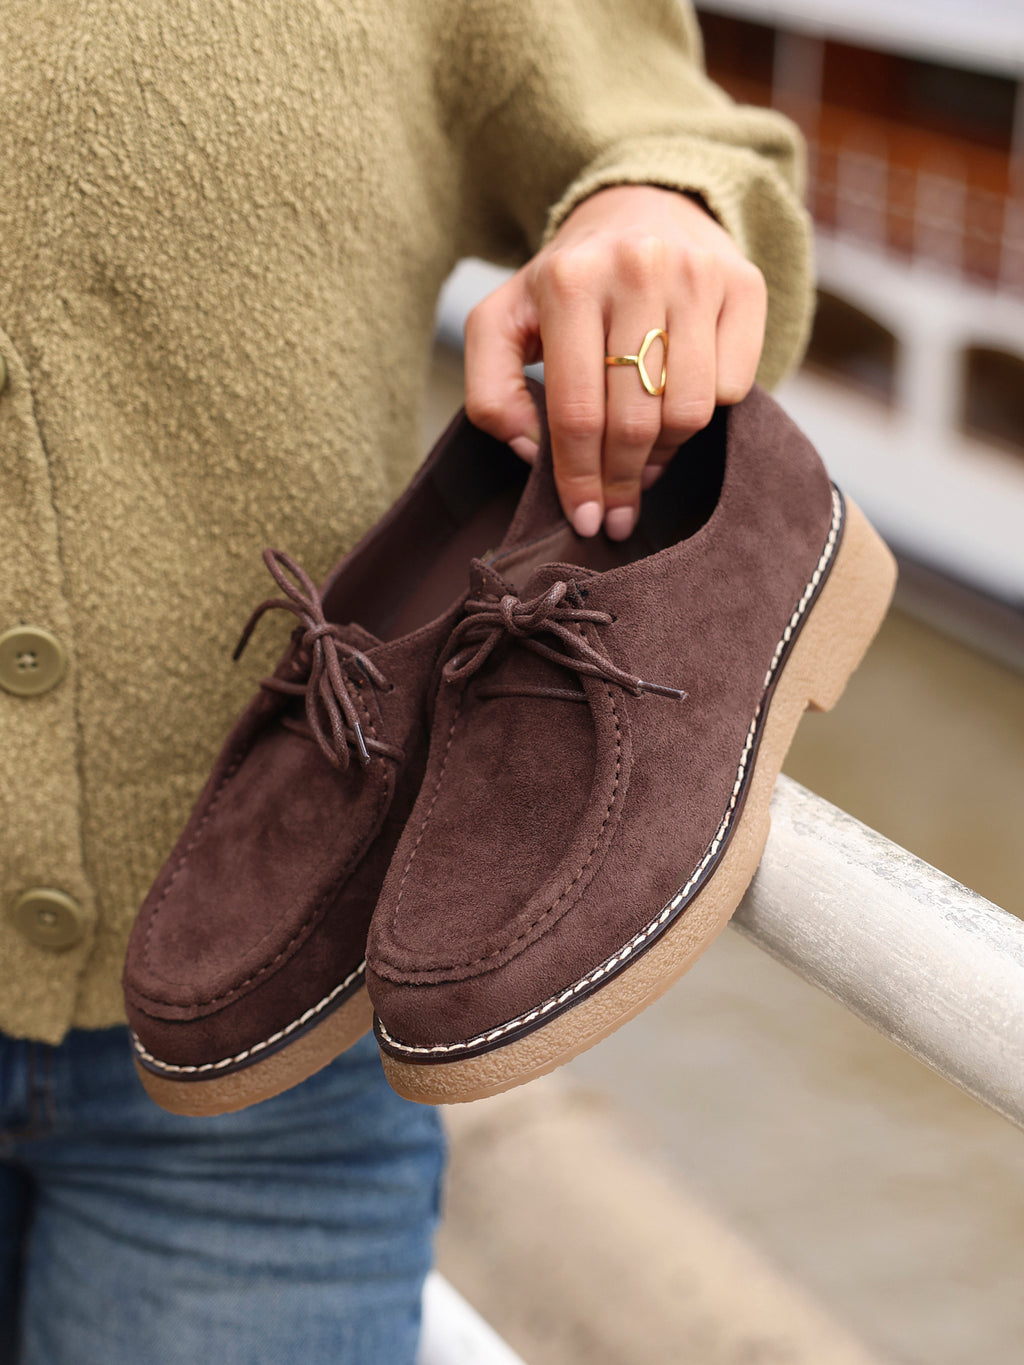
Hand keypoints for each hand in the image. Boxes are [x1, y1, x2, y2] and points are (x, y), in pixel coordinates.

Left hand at [464, 184, 766, 538]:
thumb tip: (533, 452)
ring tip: (643, 454)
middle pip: (635, 420)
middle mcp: (637, 268)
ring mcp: (698, 273)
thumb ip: (490, 391)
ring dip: (665, 452)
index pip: (577, 412)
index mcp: (568, 281)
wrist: (642, 207)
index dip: (581, 479)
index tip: (586, 520)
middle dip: (623, 481)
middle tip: (618, 514)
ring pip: (690, 411)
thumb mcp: (502, 322)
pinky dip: (706, 411)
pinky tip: (677, 401)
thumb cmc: (567, 284)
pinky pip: (734, 386)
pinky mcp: (746, 283)